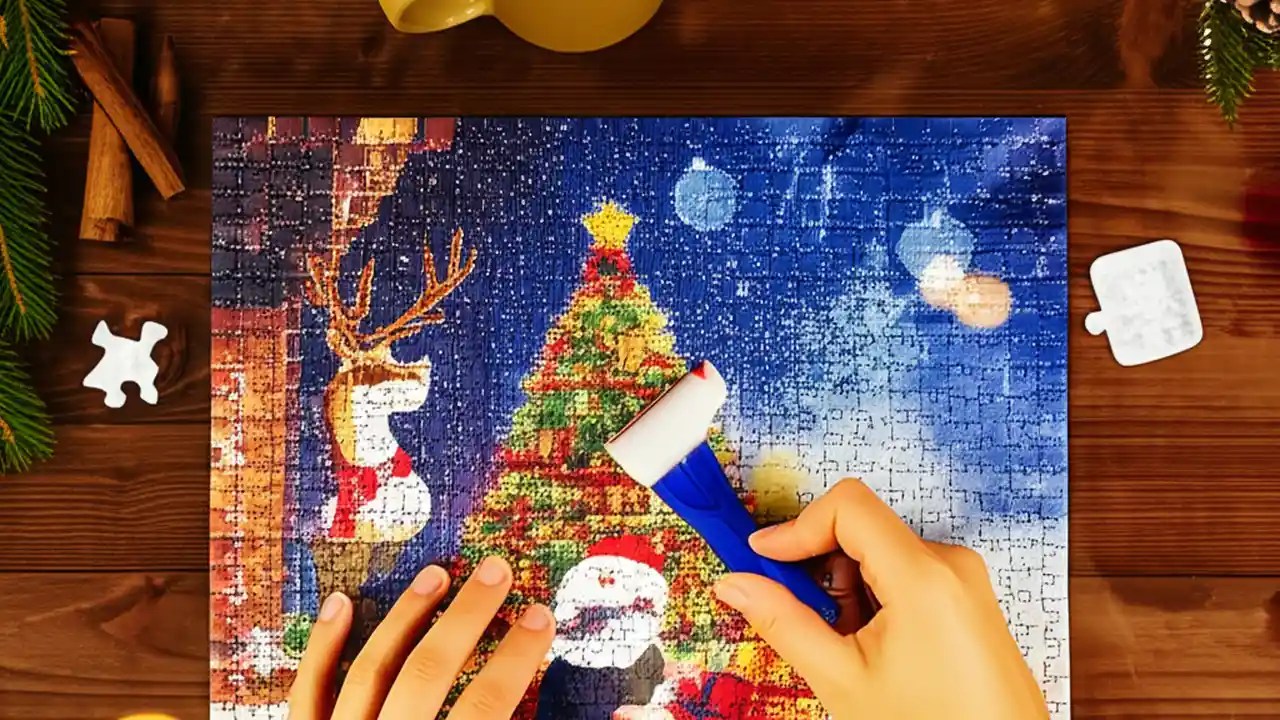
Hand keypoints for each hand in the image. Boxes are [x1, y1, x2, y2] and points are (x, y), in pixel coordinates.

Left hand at [289, 556, 554, 719]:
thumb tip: (612, 710)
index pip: (486, 705)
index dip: (518, 657)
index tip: (542, 615)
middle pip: (427, 674)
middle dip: (466, 617)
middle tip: (496, 570)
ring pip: (370, 672)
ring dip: (405, 618)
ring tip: (437, 574)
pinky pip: (306, 693)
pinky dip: (322, 647)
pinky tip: (341, 601)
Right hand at [713, 479, 1048, 719]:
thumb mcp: (842, 680)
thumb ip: (783, 623)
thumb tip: (735, 584)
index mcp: (924, 576)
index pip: (848, 506)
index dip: (797, 526)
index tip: (762, 557)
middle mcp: (950, 564)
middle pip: (862, 529)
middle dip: (820, 566)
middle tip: (801, 616)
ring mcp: (963, 581)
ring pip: (881, 554)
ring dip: (847, 589)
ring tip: (846, 647)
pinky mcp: (967, 598)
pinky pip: (906, 574)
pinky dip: (874, 598)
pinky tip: (872, 649)